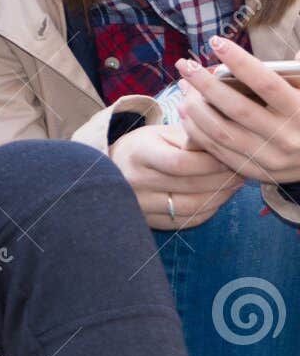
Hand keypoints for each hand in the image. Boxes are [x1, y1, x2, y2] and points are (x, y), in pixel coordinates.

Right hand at [109, 122, 241, 228]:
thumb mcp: (161, 133)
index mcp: (138, 154)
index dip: (211, 163)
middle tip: (243, 171)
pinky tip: (218, 197)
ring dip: (220, 196)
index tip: (231, 157)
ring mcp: (141, 205)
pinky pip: (187, 220)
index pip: (180, 163)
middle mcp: (135, 182)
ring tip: (234, 184)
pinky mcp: (150, 221)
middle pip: (189, 186)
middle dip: (223, 179)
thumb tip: (223, 143)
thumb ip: (190, 137)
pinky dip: (209, 210)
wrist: (112, 169)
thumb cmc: (144, 147)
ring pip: (192, 207)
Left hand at [174, 37, 299, 183]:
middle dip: (205, 84)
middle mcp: (287, 138)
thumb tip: (295, 54)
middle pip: (237, 107)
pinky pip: (218, 150)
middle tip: (185, 64)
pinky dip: (197, 130)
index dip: (239, 61)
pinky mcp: (254, 171)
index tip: (215, 41)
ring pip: (222, 131)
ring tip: (182, 86)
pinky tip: (186, 112)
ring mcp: (269, 158)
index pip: (266, 83)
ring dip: (195, 107)